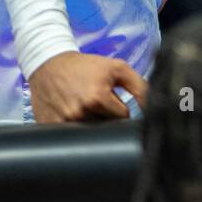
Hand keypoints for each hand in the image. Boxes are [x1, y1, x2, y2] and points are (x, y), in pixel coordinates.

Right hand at [28, 52, 147, 123]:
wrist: (49, 64)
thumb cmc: (86, 66)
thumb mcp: (117, 68)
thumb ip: (140, 86)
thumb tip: (152, 108)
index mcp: (97, 98)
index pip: (122, 116)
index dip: (119, 108)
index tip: (111, 100)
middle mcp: (79, 113)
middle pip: (106, 127)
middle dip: (107, 118)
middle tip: (97, 103)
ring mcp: (62, 123)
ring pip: (90, 133)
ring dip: (91, 124)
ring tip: (84, 107)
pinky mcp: (49, 127)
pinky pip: (69, 136)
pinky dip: (73, 129)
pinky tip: (70, 113)